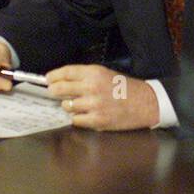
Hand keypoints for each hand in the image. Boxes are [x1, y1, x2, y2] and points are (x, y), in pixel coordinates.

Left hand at [45, 65, 159, 130]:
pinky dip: (79, 118)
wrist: (146, 103)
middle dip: (54, 91)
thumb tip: (61, 80)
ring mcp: (94, 105)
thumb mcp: (105, 73)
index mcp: (94, 72)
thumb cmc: (125, 88)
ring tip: (81, 104)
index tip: (48, 79)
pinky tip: (88, 114)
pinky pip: (76, 120)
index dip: (53, 76)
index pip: (64, 72)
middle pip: (59, 89)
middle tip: (55, 92)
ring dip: (70, 105)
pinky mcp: (97, 120)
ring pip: (66, 106)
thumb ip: (84, 76)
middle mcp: (92, 87)